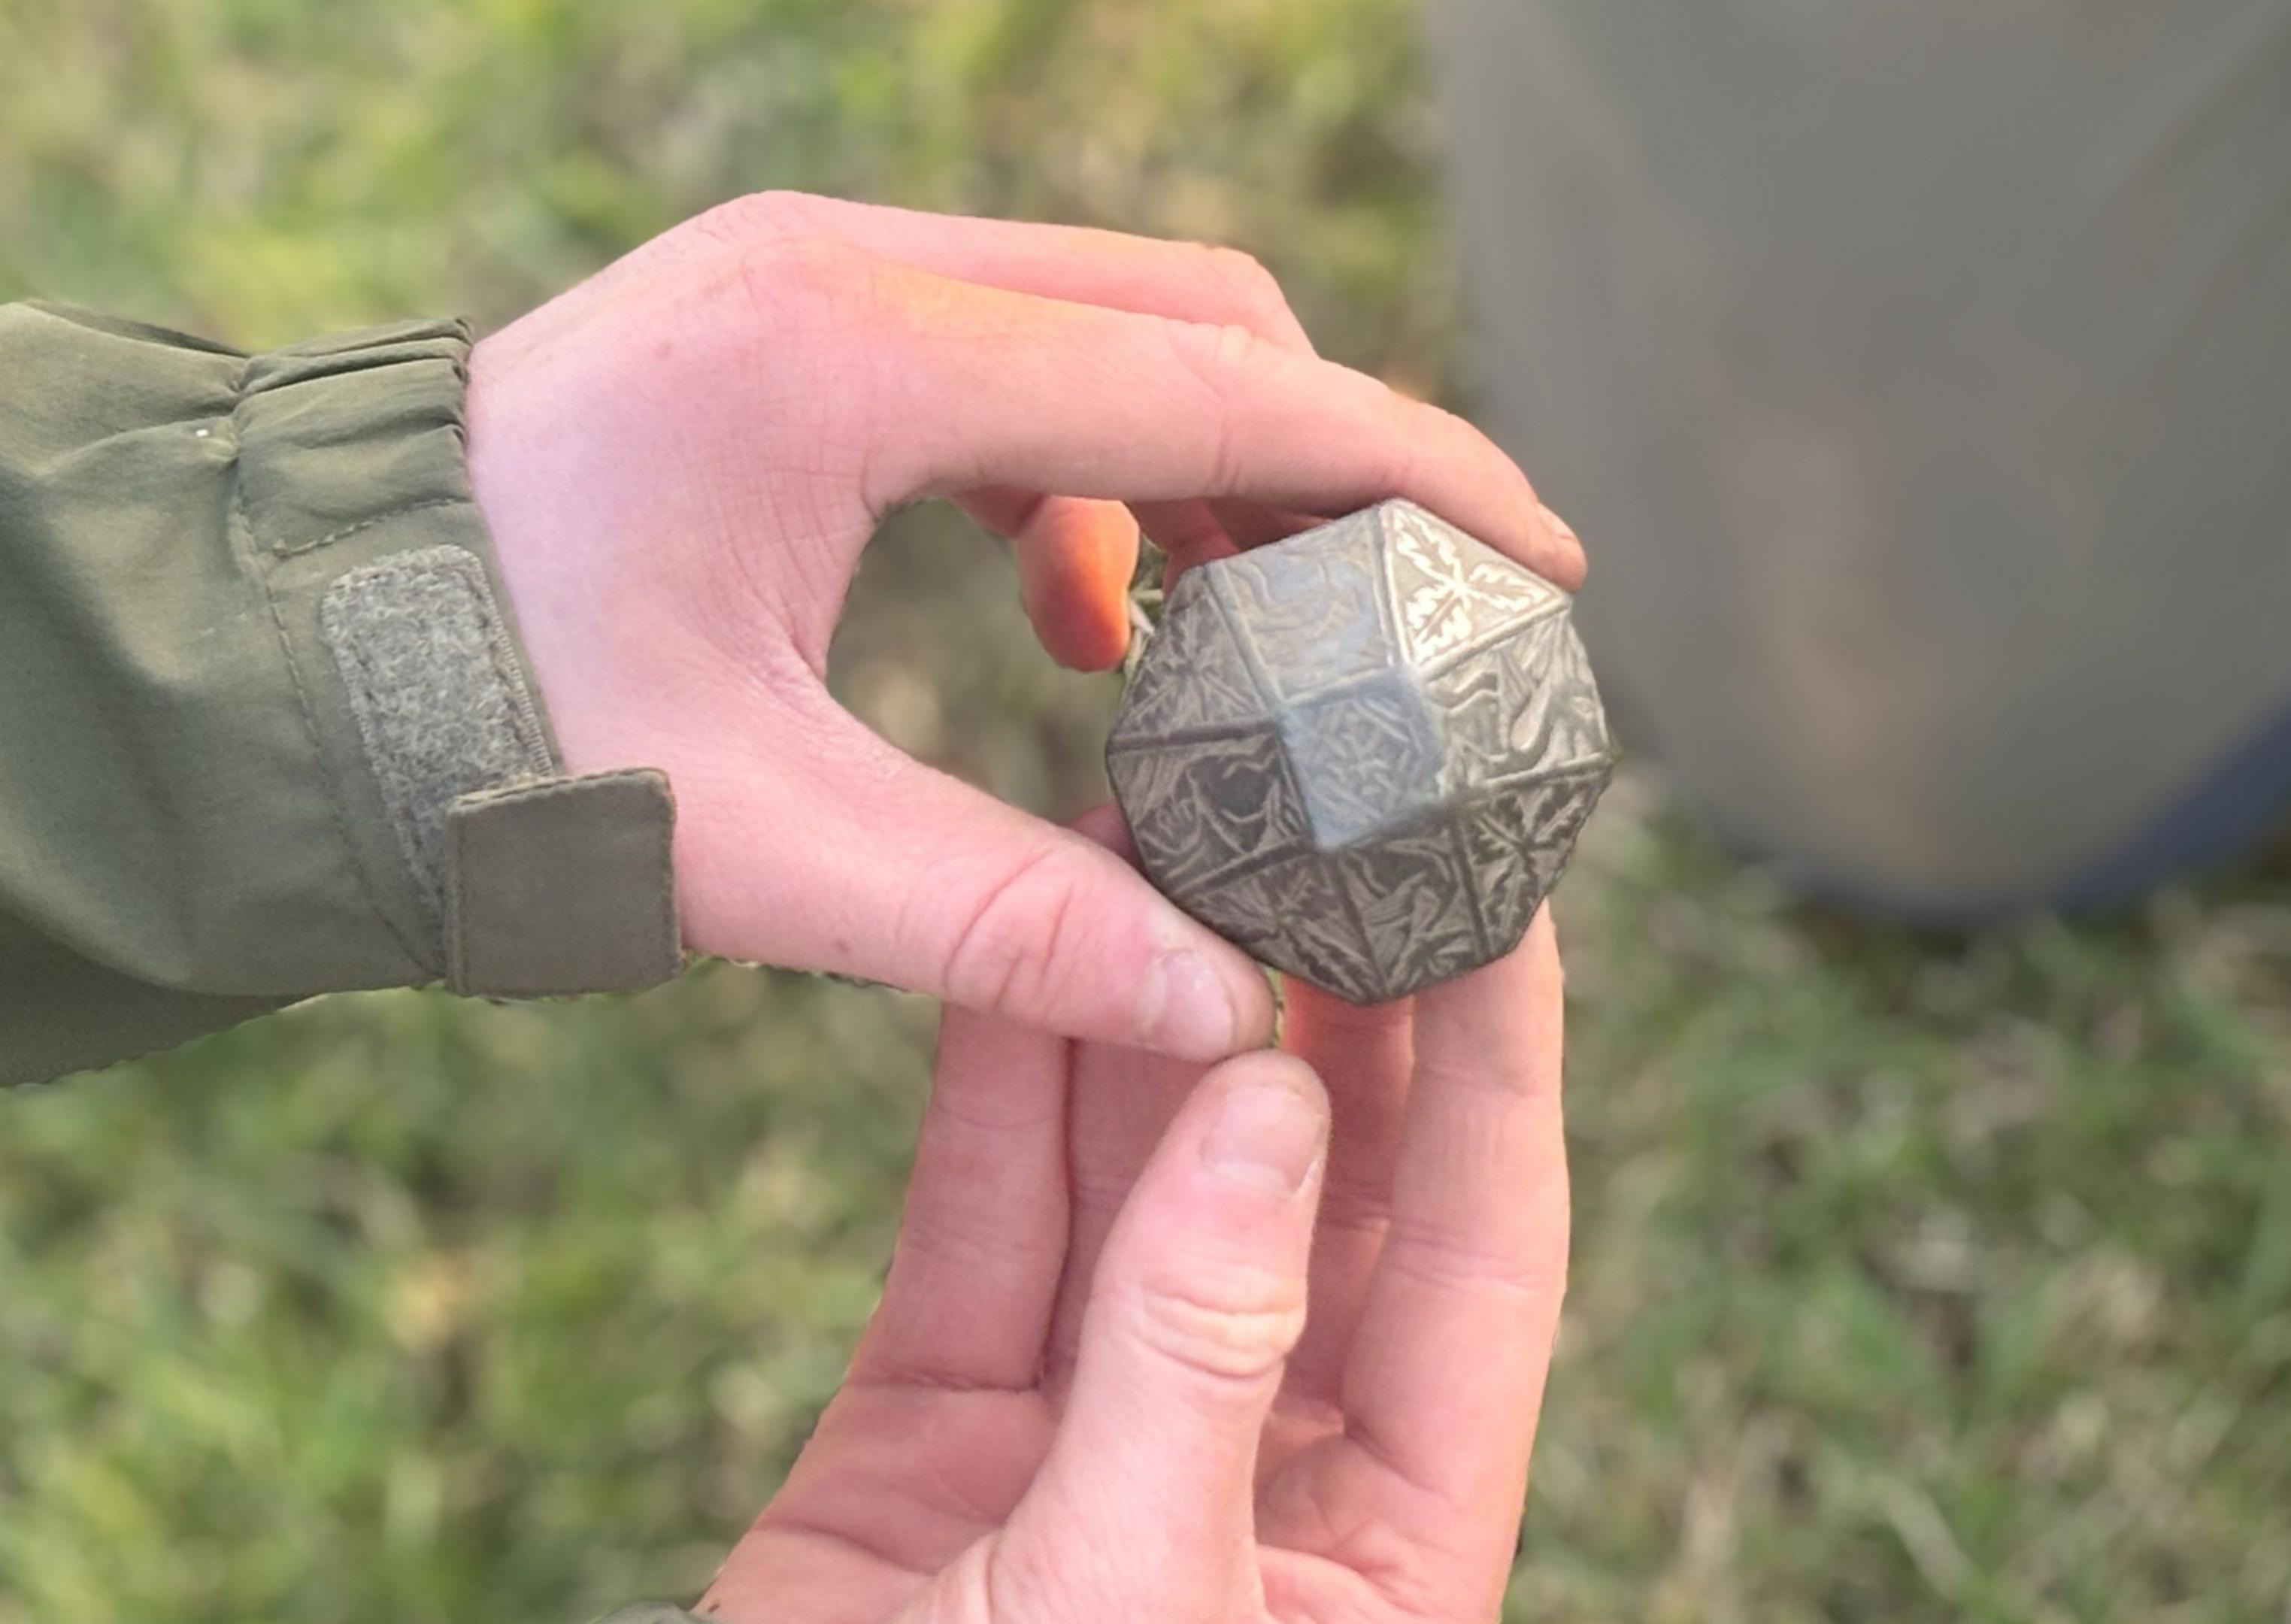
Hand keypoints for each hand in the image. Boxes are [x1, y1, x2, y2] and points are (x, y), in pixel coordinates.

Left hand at [463, 191, 1581, 1059]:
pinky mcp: (794, 321)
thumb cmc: (479, 738)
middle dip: (1328, 459)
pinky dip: (1097, 470)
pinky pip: (1020, 357)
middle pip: (1192, 317)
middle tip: (1407, 620)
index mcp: (853, 363)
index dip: (1407, 470)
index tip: (1539, 557)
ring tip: (1234, 647)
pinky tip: (1077, 617)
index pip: (1215, 381)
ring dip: (1207, 467)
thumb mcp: (752, 845)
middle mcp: (848, 275)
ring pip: (1113, 324)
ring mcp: (816, 280)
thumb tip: (1225, 1010)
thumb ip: (1003, 923)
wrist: (267, 656)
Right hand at [698, 903, 1569, 1623]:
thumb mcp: (1135, 1601)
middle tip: (1325, 816)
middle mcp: (1263, 1470)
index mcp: (1394, 1545)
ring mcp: (1093, 1440)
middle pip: (1321, 1188)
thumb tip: (1270, 1104)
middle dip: (1325, 1001)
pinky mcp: (935, 1435)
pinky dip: (999, 1092)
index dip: (1493, 1063)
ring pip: (1143, 1182)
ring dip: (1150, 1014)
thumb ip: (1199, 1352)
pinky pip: (984, 1229)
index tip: (1498, 893)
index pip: (1477, 1249)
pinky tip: (1019, 947)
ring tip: (1164, 833)